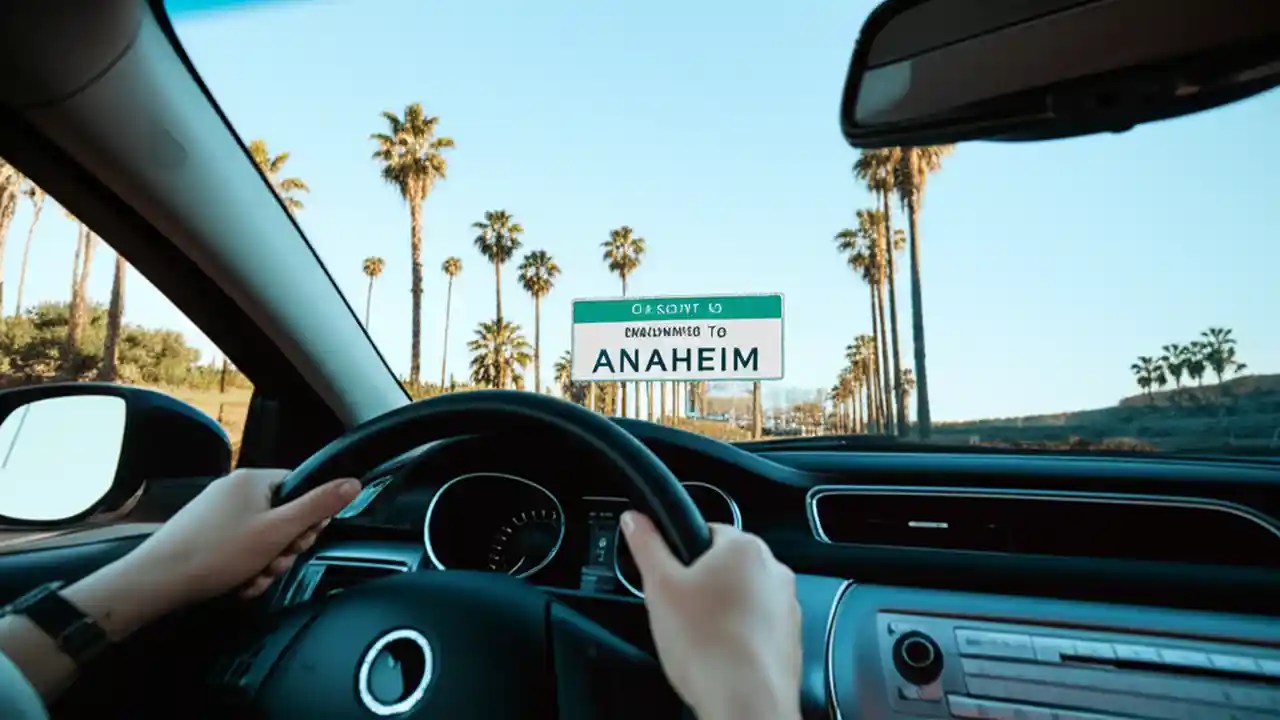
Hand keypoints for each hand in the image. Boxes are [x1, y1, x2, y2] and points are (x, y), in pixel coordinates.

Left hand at [128, 469, 360, 605]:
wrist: (157, 581)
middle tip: (273, 563)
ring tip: (251, 579)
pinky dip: (245, 567)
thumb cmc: (218, 552)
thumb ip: (318, 506)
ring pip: (263, 538)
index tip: (300, 540)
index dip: (309, 517)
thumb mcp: (278, 531)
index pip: (300, 487)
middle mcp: (235, 491)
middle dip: (283, 547)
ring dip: (265, 563)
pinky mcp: (205, 534)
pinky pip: (241, 548)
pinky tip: (237, 583)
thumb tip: (353, 481)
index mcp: (254, 480)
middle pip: (283, 516)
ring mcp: (217, 513)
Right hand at [620, 511, 801, 719]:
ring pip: (744, 598)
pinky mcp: (791, 638)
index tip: (670, 577)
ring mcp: (787, 606)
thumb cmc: (707, 645)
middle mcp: (774, 571)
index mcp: (744, 547)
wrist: (745, 702)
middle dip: (704, 585)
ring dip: (723, 611)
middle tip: (680, 610)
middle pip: (727, 567)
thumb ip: (647, 545)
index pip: (708, 531)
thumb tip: (636, 520)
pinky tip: (721, 655)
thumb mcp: (660, 587)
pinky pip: (759, 628)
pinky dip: (741, 637)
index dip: (683, 555)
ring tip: (700, 637)